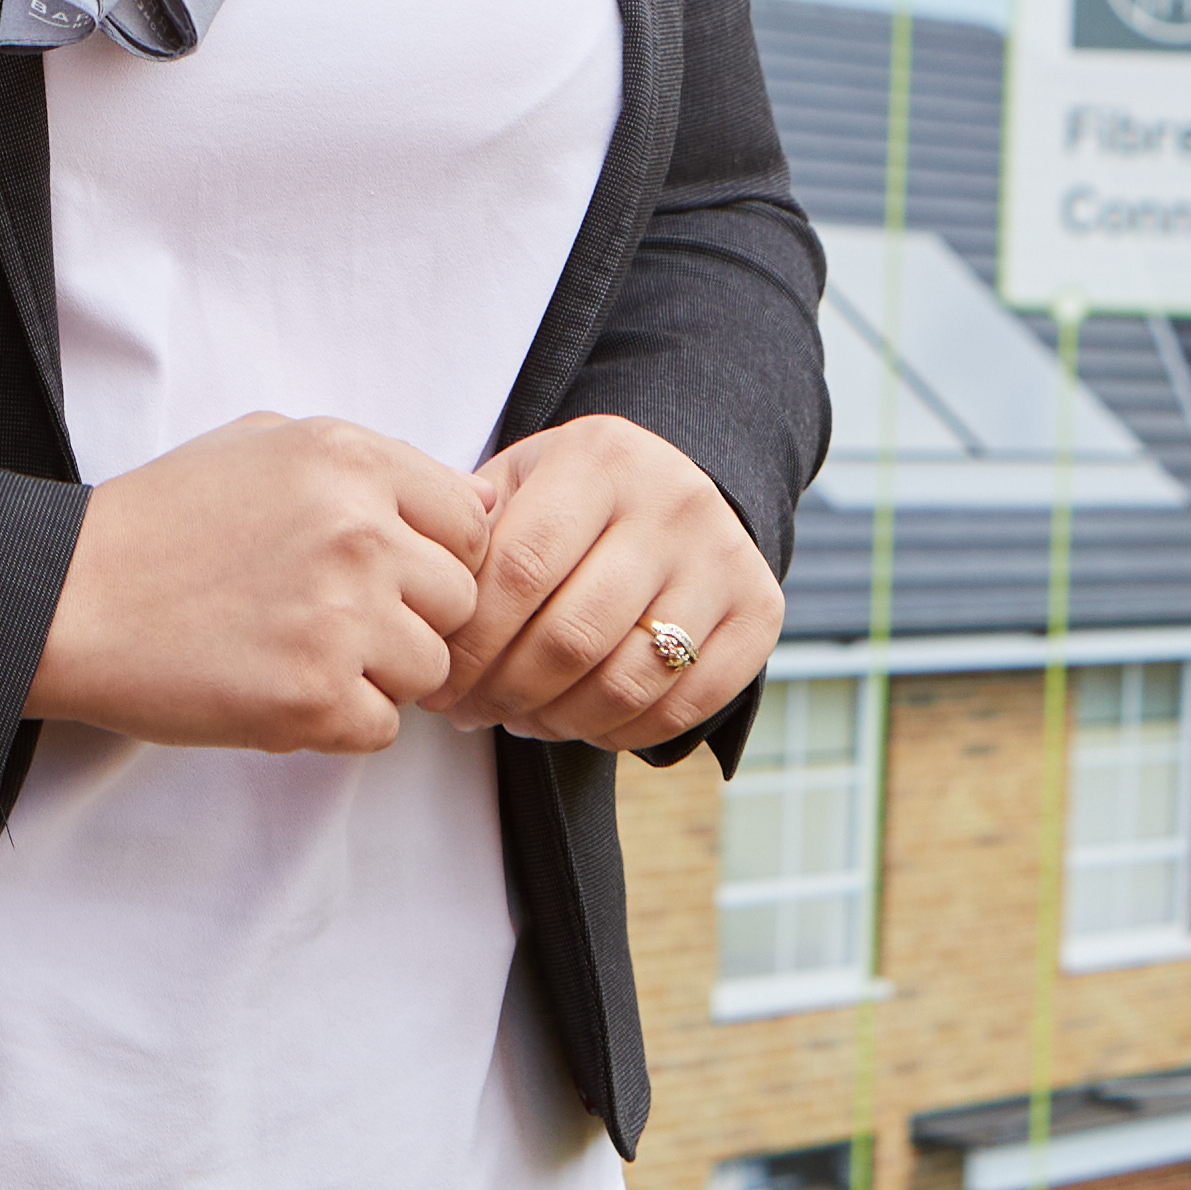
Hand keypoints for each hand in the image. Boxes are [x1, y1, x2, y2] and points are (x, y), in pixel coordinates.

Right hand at [25, 410, 494, 752]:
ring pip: (431, 669)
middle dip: (411, 618)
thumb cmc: (161, 521)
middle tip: (337, 621)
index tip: (389, 572)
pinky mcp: (314, 698)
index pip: (470, 523)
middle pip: (459, 601)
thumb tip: (475, 503)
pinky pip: (383, 728)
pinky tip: (279, 688)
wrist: (69, 599)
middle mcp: (359, 533)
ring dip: (380, 674)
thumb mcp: (264, 444)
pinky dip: (340, 722)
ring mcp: (341, 619)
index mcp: (351, 461)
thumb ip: (370, 466)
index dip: (435, 555)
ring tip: (301, 652)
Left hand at [437, 414, 774, 751]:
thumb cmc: (570, 499)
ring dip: (556, 721)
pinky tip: (578, 722)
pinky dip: (620, 733)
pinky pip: (684, 705)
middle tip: (468, 712)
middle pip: (572, 636)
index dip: (469, 644)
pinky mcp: (761, 611)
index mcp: (601, 457)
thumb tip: (429, 597)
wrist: (675, 487)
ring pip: (626, 682)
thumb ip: (469, 531)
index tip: (435, 683)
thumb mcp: (518, 484)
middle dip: (504, 692)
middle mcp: (674, 499)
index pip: (519, 570)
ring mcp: (725, 556)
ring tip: (518, 718)